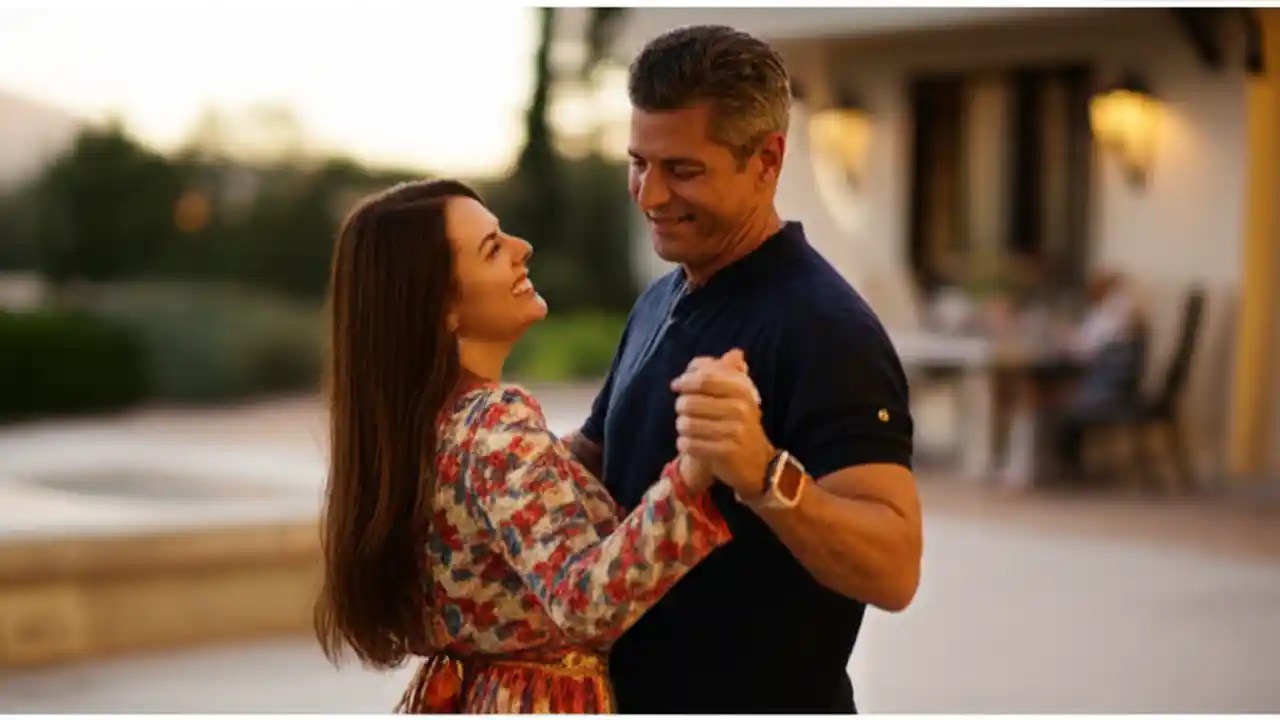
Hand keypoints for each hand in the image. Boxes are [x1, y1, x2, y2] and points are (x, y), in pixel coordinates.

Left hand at [671, 349, 774, 498]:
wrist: (758, 463)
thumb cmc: (741, 423)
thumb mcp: (741, 395)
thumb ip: (731, 372)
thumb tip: (734, 353)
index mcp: (743, 390)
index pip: (705, 379)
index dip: (685, 381)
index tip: (676, 385)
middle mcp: (741, 409)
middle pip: (690, 402)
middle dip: (680, 406)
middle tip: (682, 410)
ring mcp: (734, 432)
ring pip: (687, 424)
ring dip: (681, 425)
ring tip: (686, 427)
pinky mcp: (725, 453)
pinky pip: (690, 444)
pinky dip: (684, 443)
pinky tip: (689, 443)